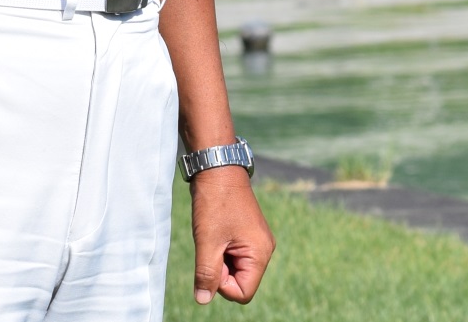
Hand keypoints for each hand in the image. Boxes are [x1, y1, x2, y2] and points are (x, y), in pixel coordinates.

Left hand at [188, 169, 274, 304]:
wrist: (218, 168)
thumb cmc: (215, 203)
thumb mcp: (207, 242)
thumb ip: (206, 274)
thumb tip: (203, 300)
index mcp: (260, 253)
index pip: (243, 293)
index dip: (222, 285)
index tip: (212, 260)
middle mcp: (264, 249)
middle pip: (240, 282)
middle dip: (220, 273)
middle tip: (211, 247)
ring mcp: (257, 241)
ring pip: (235, 269)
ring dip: (219, 261)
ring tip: (213, 237)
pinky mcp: (248, 234)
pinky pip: (235, 256)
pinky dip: (221, 251)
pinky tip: (215, 233)